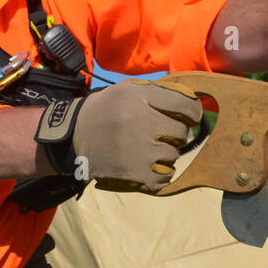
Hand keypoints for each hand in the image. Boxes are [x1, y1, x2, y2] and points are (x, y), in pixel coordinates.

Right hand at [36, 79, 201, 193]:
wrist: (73, 136)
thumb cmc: (103, 111)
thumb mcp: (126, 90)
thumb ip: (156, 92)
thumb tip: (189, 100)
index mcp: (139, 96)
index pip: (185, 105)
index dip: (193, 113)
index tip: (190, 118)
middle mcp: (140, 120)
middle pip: (180, 133)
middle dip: (174, 136)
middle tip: (161, 136)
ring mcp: (138, 148)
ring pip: (173, 156)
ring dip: (166, 155)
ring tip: (149, 151)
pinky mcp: (134, 170)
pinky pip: (164, 177)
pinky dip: (161, 175)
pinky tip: (150, 168)